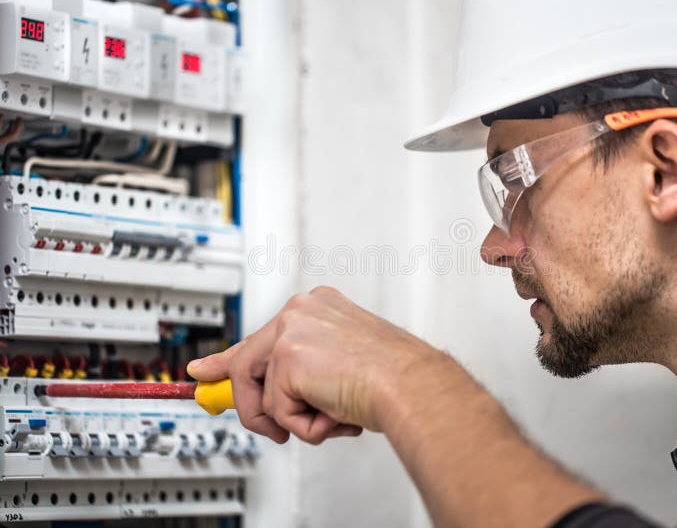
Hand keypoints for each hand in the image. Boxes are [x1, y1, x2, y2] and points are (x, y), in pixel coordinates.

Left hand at [187, 286, 441, 444]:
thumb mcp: (340, 367)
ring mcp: (292, 330)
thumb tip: (267, 397)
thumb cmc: (392, 379)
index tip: (206, 370)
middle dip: (246, 403)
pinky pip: (275, 410)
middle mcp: (300, 310)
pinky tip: (334, 416)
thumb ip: (301, 373)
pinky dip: (304, 426)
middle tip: (266, 428)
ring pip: (258, 391)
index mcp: (317, 307)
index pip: (263, 334)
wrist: (412, 385)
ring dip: (290, 420)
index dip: (230, 358)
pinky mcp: (288, 358)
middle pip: (246, 360)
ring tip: (329, 419)